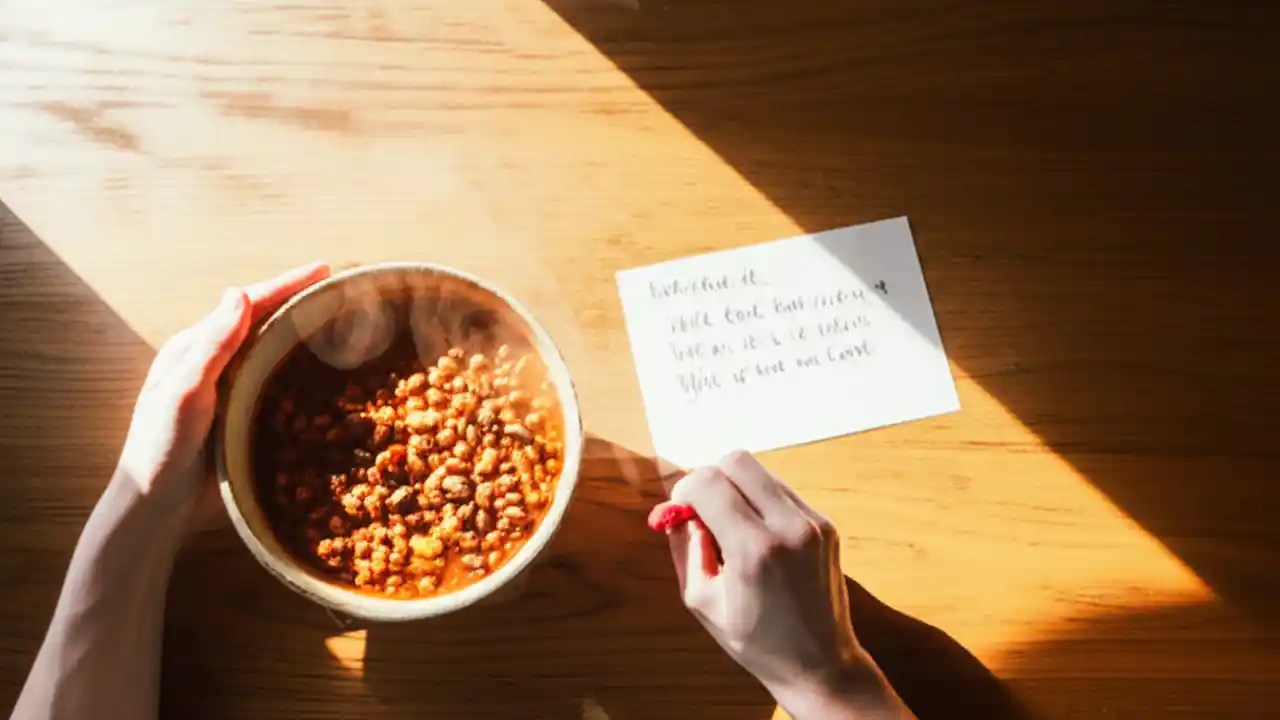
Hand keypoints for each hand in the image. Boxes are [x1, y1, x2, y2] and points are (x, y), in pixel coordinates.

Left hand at [114, 262, 329, 533]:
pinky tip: (321, 371)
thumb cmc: (161, 448)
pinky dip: (298, 366)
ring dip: (300, 331)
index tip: (323, 269)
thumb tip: (240, 294)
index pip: (248, 305)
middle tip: (337, 289)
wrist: (156, 505)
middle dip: (297, 301)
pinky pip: (275, 381)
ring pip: (271, 349)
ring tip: (336, 321)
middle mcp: (214, 363)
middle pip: (262, 320)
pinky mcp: (241, 415)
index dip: (286, 285)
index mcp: (195, 348)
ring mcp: (228, 389)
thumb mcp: (185, 393)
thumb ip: (213, 346)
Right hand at [666, 450, 913, 719]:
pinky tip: (758, 536)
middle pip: (736, 460)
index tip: (681, 513)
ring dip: (737, 488)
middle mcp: (788, 526)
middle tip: (704, 511)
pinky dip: (761, 501)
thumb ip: (684, 547)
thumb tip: (676, 509)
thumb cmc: (755, 640)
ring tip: (732, 528)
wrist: (819, 663)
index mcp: (754, 550)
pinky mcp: (826, 523)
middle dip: (710, 478)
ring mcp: (813, 522)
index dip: (683, 491)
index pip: (707, 482)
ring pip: (761, 471)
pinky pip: (782, 491)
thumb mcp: (701, 601)